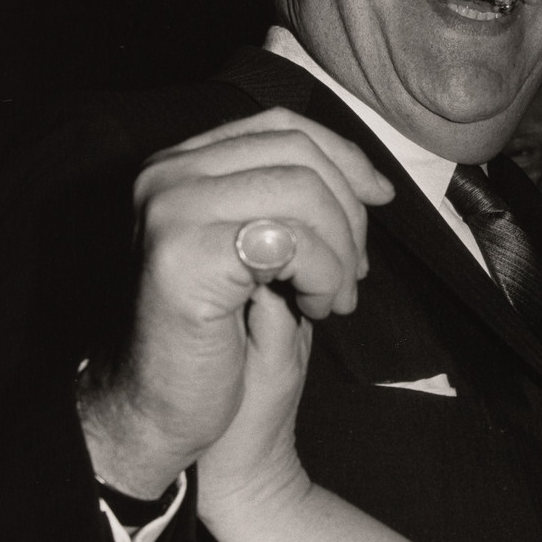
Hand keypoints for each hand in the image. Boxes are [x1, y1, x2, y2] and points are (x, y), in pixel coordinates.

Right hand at [78, 108, 392, 496]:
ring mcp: (170, 210)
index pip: (280, 127)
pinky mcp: (185, 255)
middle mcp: (166, 176)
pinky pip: (294, 242)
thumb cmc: (220, 342)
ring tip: (335, 298)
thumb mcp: (262, 256)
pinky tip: (317, 310)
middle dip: (348, 213)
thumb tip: (364, 178)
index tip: (379, 198)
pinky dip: (325, 276)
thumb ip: (291, 205)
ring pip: (303, 192)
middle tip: (353, 273)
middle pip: (298, 154)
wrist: (162, 414)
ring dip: (340, 251)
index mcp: (180, 167)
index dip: (343, 156)